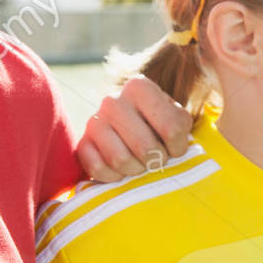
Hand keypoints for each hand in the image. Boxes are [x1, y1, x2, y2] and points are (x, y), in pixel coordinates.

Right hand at [77, 75, 192, 181]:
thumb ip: (180, 127)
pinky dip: (113, 176)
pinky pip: (98, 168)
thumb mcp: (177, 119)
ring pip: (119, 159)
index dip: (178, 147)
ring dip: (135, 170)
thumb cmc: (159, 126)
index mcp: (139, 87)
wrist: (131, 131)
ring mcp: (94, 121)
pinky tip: (121, 169)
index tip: (175, 147)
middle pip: (144, 147)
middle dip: (155, 161)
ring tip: (140, 163)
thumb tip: (174, 148)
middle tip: (157, 158)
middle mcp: (112, 100)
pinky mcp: (82, 143)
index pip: (171, 128)